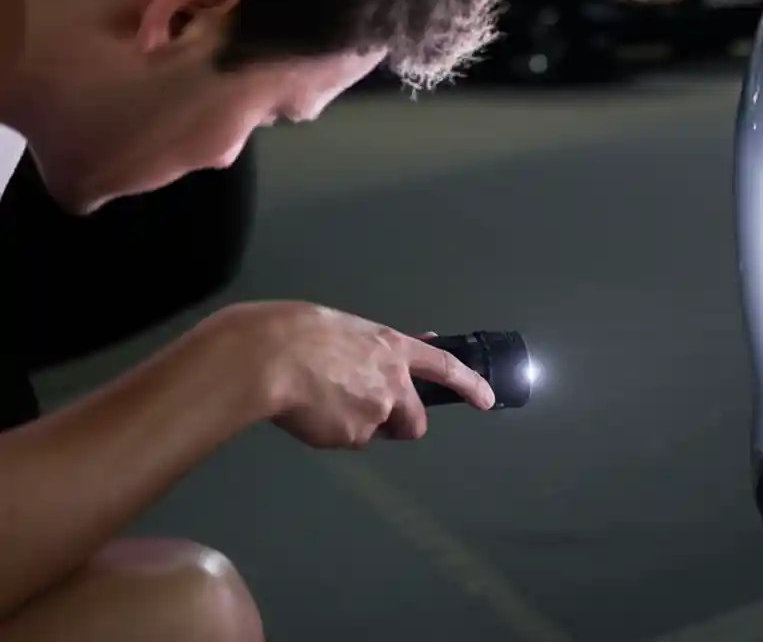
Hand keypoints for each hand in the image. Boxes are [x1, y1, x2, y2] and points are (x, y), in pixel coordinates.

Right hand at [200, 301, 493, 448]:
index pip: (444, 366)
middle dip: (400, 426)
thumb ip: (373, 348)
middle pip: (415, 421)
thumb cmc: (296, 332)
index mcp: (392, 348)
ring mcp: (376, 412)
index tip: (487, 399)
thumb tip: (399, 348)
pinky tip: (306, 412)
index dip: (469, 383)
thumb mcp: (345, 330)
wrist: (267, 358)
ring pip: (371, 432)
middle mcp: (393, 383)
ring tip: (318, 402)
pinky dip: (328, 431)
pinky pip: (343, 440)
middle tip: (370, 418)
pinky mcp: (353, 436)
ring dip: (354, 426)